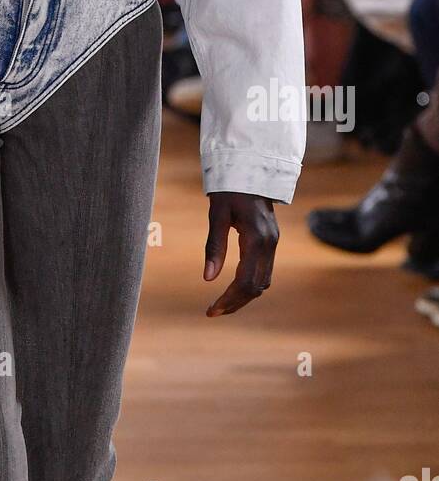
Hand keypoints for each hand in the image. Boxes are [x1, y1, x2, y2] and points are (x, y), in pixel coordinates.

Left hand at [204, 192, 278, 315]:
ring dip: (244, 296)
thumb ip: (214, 247)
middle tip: (213, 312)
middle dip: (235, 303)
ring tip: (222, 304)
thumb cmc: (229, 189)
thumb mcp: (217, 214)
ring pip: (263, 281)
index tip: (211, 311)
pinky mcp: (271, 241)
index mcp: (256, 239)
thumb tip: (207, 278)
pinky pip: (264, 271)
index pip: (245, 282)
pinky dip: (250, 283)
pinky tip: (235, 287)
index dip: (229, 300)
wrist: (250, 168)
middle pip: (256, 287)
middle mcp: (269, 245)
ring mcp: (273, 243)